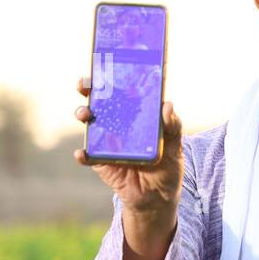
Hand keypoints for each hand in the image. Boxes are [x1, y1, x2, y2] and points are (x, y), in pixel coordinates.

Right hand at [73, 76, 183, 218]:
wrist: (158, 197)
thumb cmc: (167, 166)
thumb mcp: (175, 146)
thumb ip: (173, 126)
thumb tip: (167, 105)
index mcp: (135, 114)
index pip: (121, 90)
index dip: (112, 75)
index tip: (106, 62)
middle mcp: (117, 123)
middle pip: (98, 100)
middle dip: (88, 88)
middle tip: (86, 84)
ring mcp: (106, 141)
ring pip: (89, 122)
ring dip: (83, 113)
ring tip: (86, 114)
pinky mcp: (100, 161)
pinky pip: (87, 156)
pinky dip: (83, 154)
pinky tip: (83, 153)